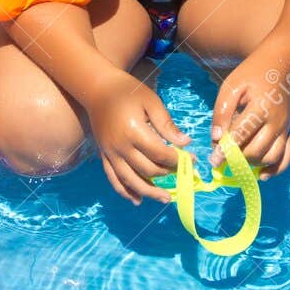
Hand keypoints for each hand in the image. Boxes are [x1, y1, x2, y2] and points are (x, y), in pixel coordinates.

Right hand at [85, 72, 189, 204]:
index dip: (178, 159)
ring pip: (130, 180)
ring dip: (149, 192)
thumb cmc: (128, 91)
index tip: (192, 159)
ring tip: (165, 199)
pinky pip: (114, 179)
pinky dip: (125, 192)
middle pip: (147, 169)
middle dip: (168, 173)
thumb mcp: (151, 102)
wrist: (97, 89)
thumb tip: (185, 143)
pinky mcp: (103, 156)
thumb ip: (167, 124)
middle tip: (183, 173)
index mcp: (133, 131)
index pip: (160, 153)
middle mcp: (120, 146)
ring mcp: (109, 154)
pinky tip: (137, 200)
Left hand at [211, 54, 289, 177]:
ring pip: (271, 157)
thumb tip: (216, 138)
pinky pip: (287, 157)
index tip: (213, 161)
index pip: (241, 135)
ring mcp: (285, 128)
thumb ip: (222, 112)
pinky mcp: (288, 132)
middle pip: (257, 151)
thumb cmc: (251, 74)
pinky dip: (276, 170)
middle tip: (224, 158)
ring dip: (253, 164)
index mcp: (261, 108)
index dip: (226, 150)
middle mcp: (276, 122)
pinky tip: (261, 175)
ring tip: (238, 161)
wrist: (280, 65)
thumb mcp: (231, 86)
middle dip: (238, 159)